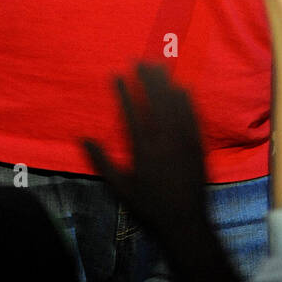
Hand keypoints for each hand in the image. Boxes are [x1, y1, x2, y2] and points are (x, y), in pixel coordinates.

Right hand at [80, 63, 208, 237]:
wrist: (184, 221)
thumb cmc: (149, 205)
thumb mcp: (120, 187)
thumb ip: (102, 161)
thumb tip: (83, 139)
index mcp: (142, 148)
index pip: (131, 111)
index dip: (123, 90)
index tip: (116, 74)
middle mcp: (164, 139)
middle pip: (155, 101)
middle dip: (147, 79)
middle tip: (140, 61)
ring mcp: (184, 140)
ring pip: (175, 104)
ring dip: (166, 84)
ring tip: (159, 66)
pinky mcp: (198, 145)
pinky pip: (194, 117)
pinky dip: (188, 101)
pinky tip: (184, 87)